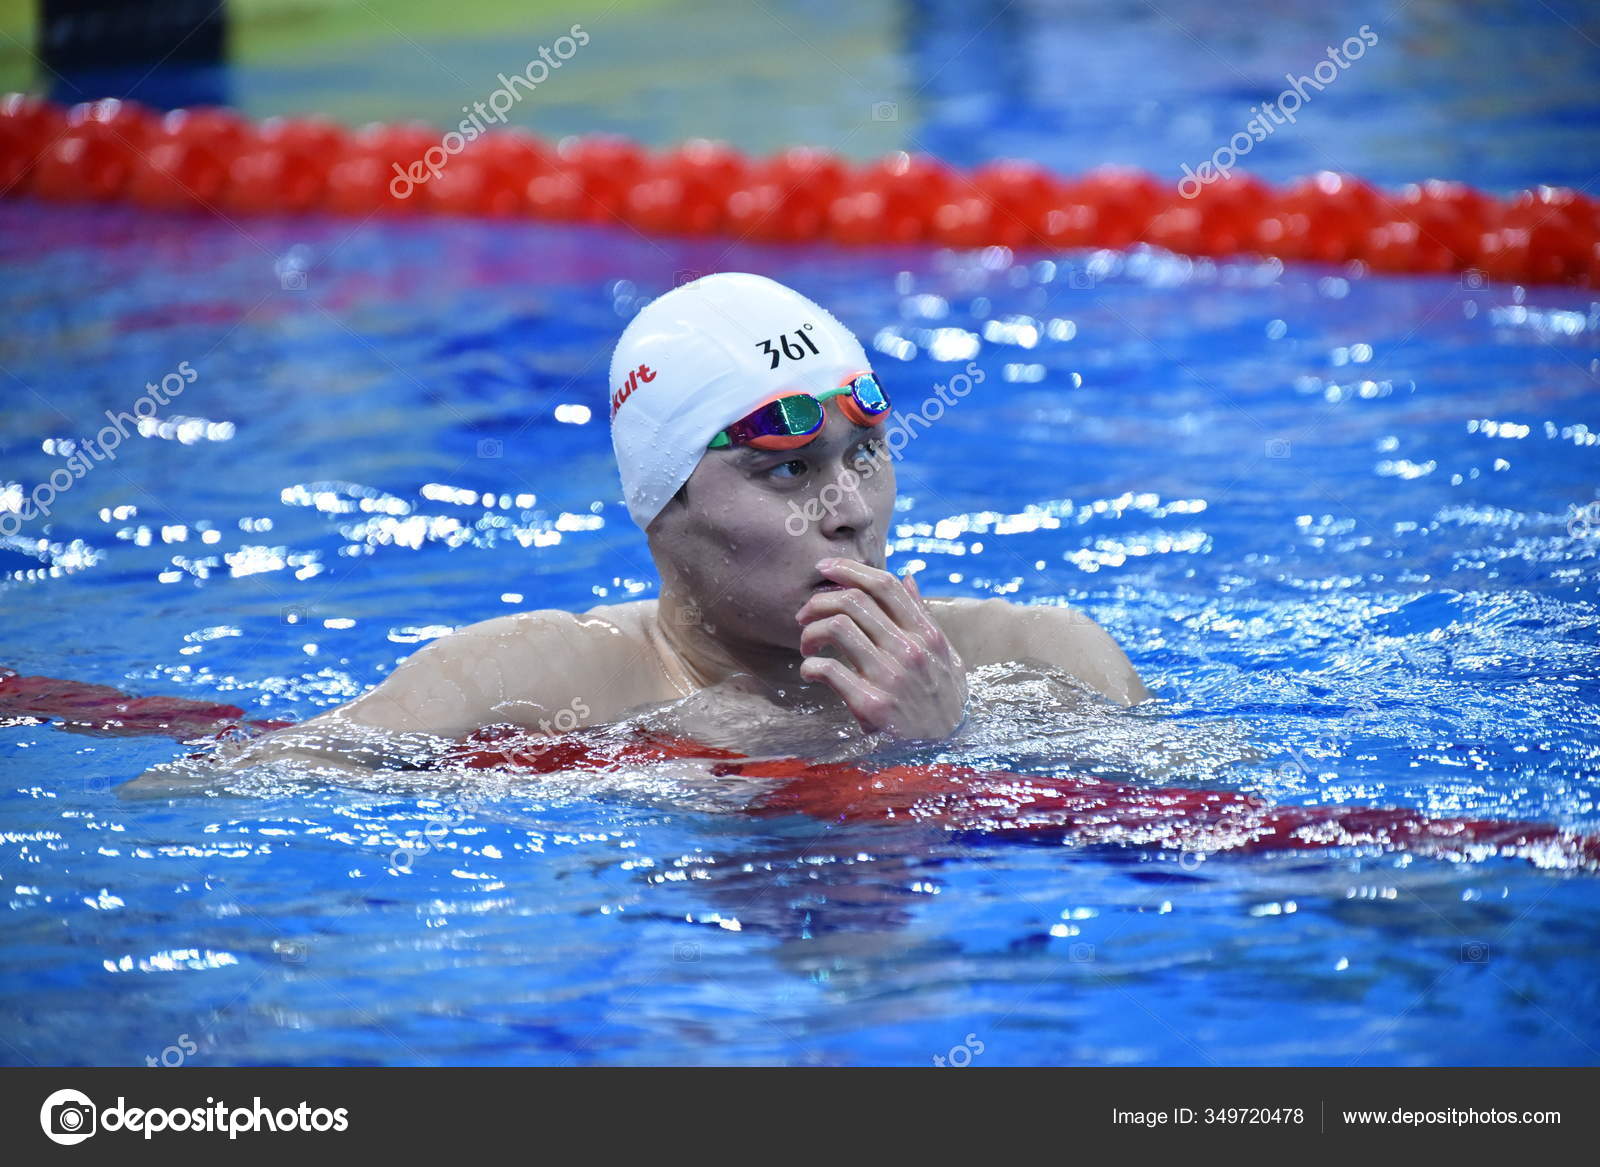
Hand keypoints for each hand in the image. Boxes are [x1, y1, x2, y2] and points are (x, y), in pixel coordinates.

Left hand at [795, 558, 967, 739]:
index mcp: (927, 634)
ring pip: (836, 628)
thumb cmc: (943, 701)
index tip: (824, 568)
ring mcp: (890, 677)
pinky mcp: (871, 704)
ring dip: (811, 631)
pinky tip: (810, 672)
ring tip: (807, 645)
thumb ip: (924, 617)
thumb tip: (908, 578)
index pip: (885, 585)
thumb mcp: (945, 656)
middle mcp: (910, 650)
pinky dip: (810, 666)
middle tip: (804, 615)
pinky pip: (828, 670)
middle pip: (853, 601)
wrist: (946, 751)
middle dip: (819, 601)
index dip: (849, 569)